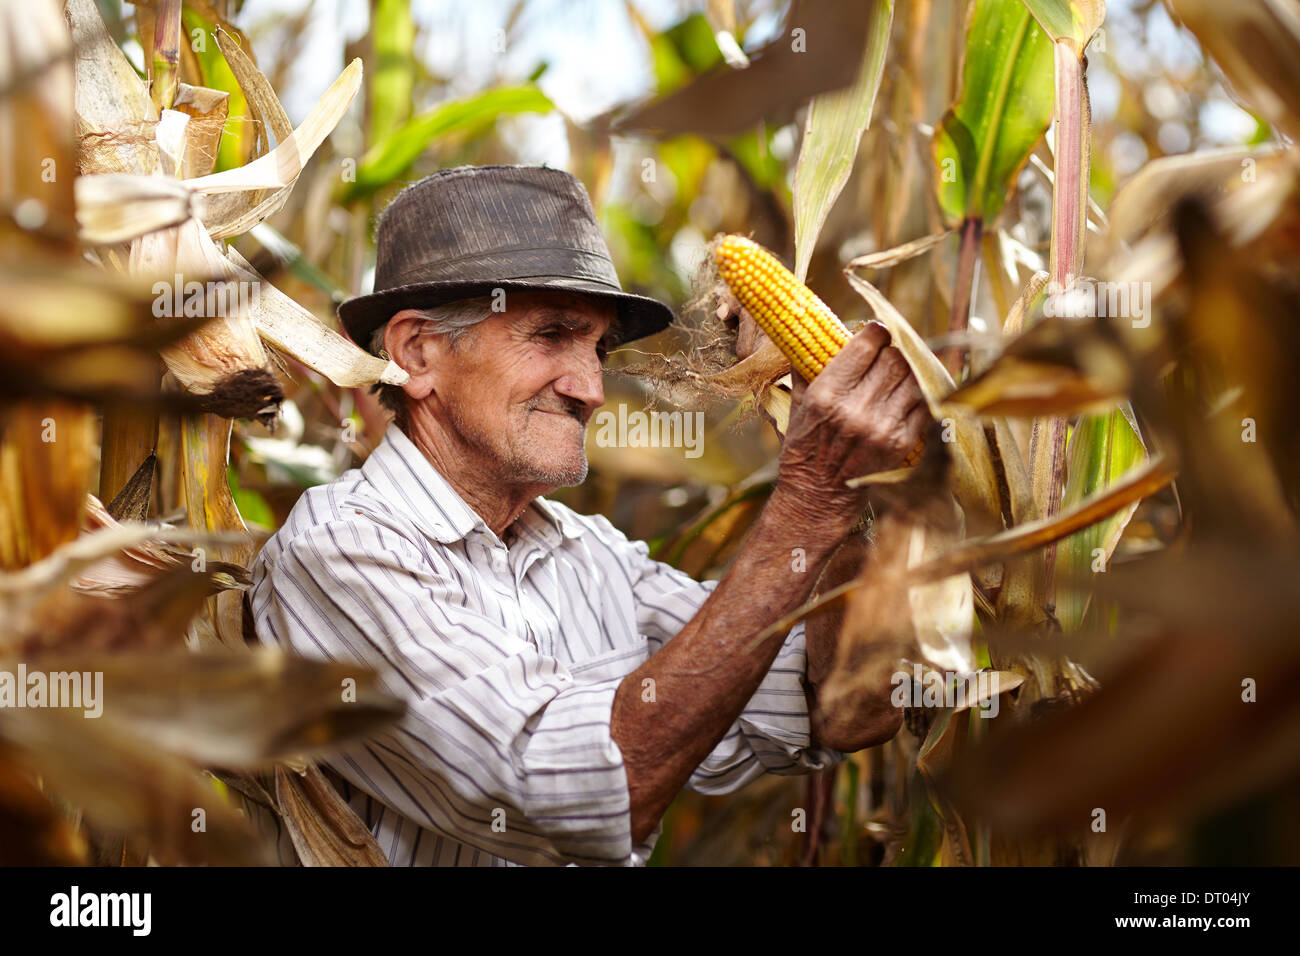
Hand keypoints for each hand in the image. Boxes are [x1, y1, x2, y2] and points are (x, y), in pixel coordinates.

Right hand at [773, 321, 930, 533]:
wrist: (817, 495)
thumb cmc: (805, 447)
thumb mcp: (798, 404)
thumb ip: (809, 366)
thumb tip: (821, 331)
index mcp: (827, 395)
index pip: (867, 344)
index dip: (876, 332)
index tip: (875, 334)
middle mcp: (856, 410)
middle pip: (894, 359)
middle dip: (892, 352)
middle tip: (887, 354)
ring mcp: (882, 427)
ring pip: (912, 378)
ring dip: (907, 371)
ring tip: (898, 373)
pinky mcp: (901, 442)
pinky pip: (924, 404)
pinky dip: (919, 394)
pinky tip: (908, 393)